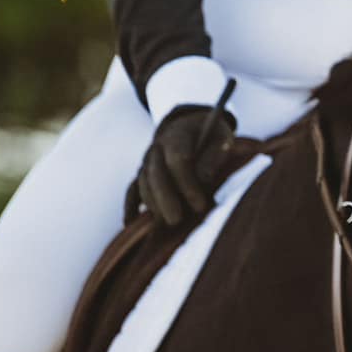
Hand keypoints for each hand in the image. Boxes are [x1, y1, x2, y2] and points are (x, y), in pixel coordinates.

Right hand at [131, 104, 237, 225]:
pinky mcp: (141, 173)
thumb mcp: (221, 137)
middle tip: (176, 220)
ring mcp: (146, 161)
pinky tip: (130, 224)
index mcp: (177, 134)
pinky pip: (131, 190)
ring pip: (143, 184)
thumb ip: (215, 155)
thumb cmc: (212, 134)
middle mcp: (157, 148)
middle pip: (156, 174)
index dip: (188, 183)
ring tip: (165, 226)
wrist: (192, 125)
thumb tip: (205, 178)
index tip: (200, 205)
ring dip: (153, 204)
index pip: (178, 159)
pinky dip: (130, 206)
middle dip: (165, 199)